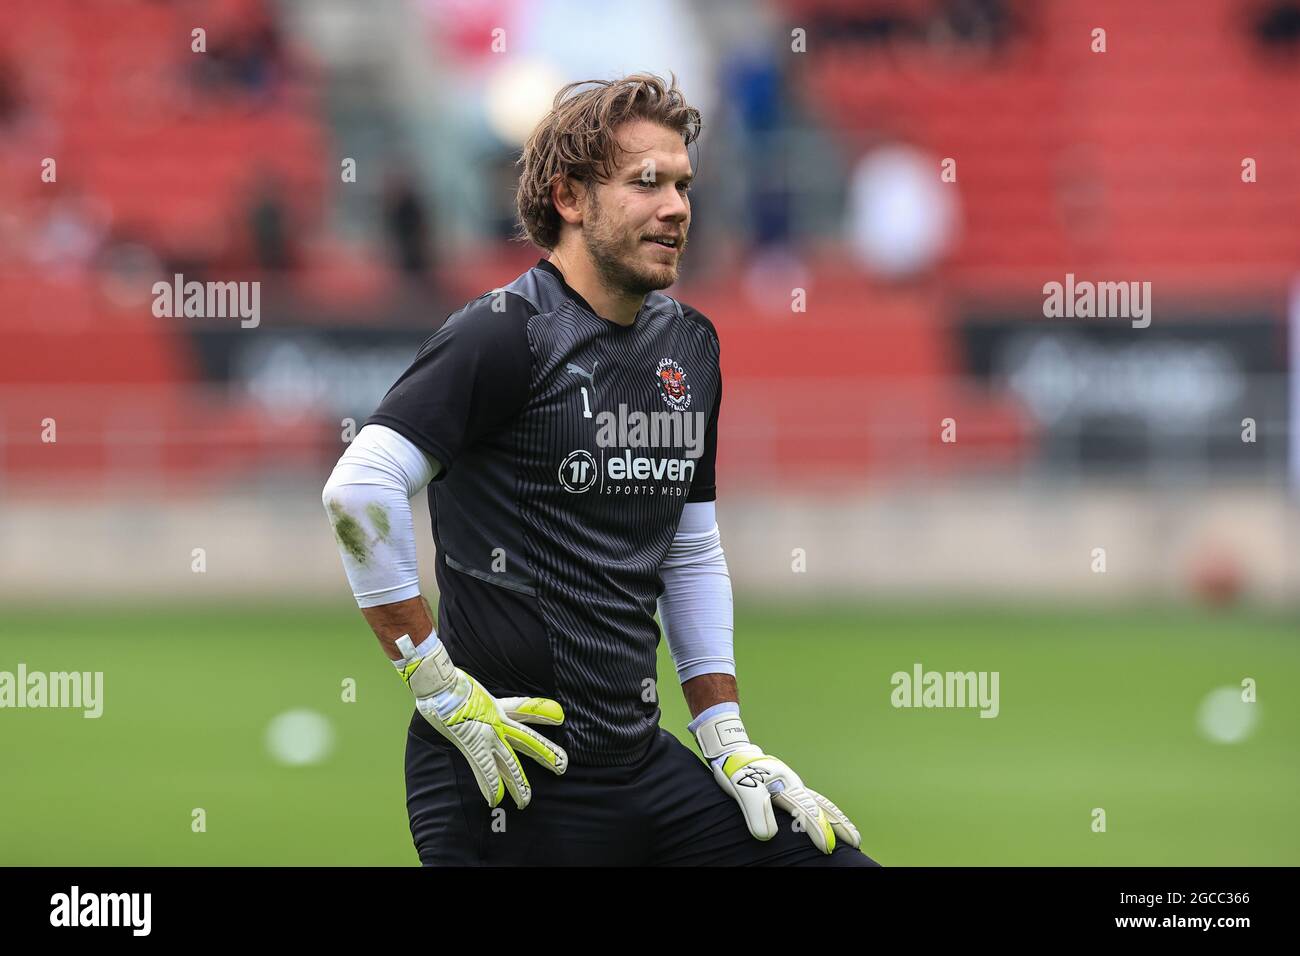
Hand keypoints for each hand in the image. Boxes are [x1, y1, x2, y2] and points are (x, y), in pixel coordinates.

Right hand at [396, 634, 566, 808]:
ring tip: (526, 801)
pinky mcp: (474, 745)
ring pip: (509, 763)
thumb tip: (458, 679)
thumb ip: (471, 687)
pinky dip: (490, 786)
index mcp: (495, 706)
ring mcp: (487, 735)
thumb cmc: (448, 681)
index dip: (542, 713)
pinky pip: (485, 770)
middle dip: (545, 753)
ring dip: (518, 783)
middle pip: (527, 740)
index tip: (559, 716)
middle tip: (563, 766)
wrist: (440, 685)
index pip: (524, 708)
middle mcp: (496, 722)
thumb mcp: (466, 682)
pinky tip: (496, 800)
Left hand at [692, 708, 859, 853]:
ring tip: (849, 833)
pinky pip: (810, 801)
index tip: (828, 848)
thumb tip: (768, 836)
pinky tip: (823, 819)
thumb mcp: (744, 790)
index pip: (807, 813)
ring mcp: (792, 786)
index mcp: (787, 786)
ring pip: (819, 803)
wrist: (733, 751)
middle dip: (840, 824)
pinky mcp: (786, 788)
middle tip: (856, 842)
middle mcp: (794, 786)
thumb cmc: (739, 770)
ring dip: (834, 818)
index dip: (818, 831)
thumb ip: (756, 812)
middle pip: (823, 806)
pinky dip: (822, 811)